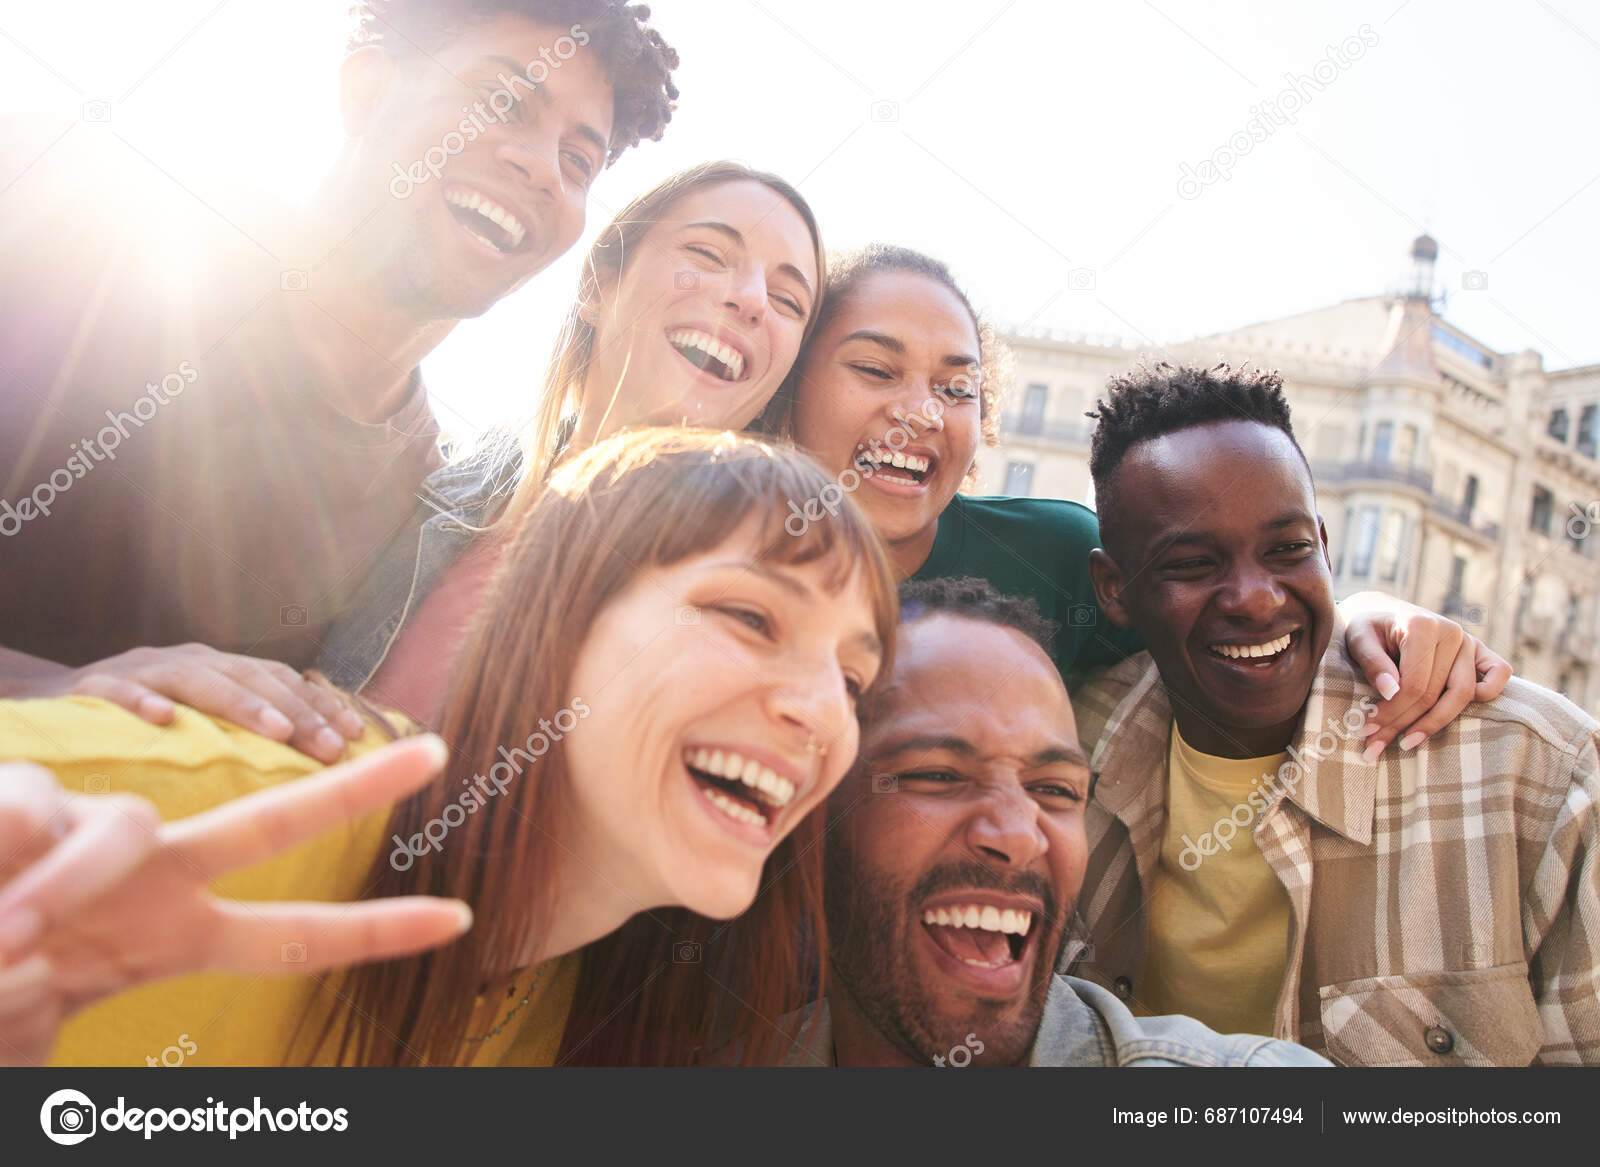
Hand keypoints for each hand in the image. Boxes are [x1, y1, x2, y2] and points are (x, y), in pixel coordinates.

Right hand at [0, 736, 470, 1065]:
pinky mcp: (26, 799)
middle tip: (437, 753)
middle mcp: (155, 875)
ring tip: (15, 942)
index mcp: (174, 935)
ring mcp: (96, 834)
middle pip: (272, 822)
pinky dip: (16, 864)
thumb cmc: (1, 980)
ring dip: (63, 889)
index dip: (377, 932)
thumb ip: (52, 1018)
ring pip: (126, 827)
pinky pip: (36, 812)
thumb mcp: (39, 1018)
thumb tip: (45, 992)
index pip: (294, 937)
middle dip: (356, 788)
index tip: (464, 921)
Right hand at [30, 643, 366, 762]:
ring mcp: (142, 670)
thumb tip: (326, 757)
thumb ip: (249, 729)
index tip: (356, 736)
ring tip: (279, 732)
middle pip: (254, 678)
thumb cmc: (143, 720)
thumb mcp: (201, 718)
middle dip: (299, 712)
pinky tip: (163, 719)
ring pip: (199, 679)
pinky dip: (139, 701)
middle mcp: (189, 663)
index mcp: (221, 670)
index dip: (321, 704)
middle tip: (333, 748)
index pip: (283, 681)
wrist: (52, 699)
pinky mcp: (89, 687)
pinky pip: (115, 691)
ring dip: (242, 702)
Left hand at [1342, 596, 1511, 758]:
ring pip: (1462, 694)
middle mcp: (1451, 632)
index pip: (1414, 684)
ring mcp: (1469, 641)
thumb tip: (1391, 692)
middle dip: (1404, 724)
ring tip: (1406, 743)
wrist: (1382, 611)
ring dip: (1435, 723)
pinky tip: (1454, 711)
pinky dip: (1487, 693)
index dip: (1392, 713)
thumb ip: (1373, 663)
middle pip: (1435, 694)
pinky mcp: (1481, 650)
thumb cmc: (1368, 628)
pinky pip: (1499, 674)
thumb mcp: (1358, 640)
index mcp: (1422, 626)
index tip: (1367, 731)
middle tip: (1375, 746)